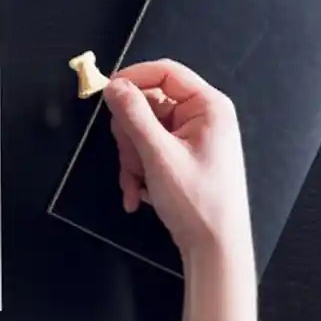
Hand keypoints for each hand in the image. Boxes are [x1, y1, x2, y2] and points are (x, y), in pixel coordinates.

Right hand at [103, 60, 252, 255]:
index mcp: (208, 107)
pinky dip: (138, 169)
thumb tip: (113, 86)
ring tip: (136, 184)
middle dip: (130, 134)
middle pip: (148, 104)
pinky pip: (148, 148)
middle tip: (129, 160)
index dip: (132, 78)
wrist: (215, 249)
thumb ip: (134, 115)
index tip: (105, 94)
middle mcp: (202, 117)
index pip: (165, 72)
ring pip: (143, 129)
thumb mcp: (159, 155)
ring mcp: (191, 137)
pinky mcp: (182, 156)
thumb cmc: (197, 202)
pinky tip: (138, 192)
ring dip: (132, 157)